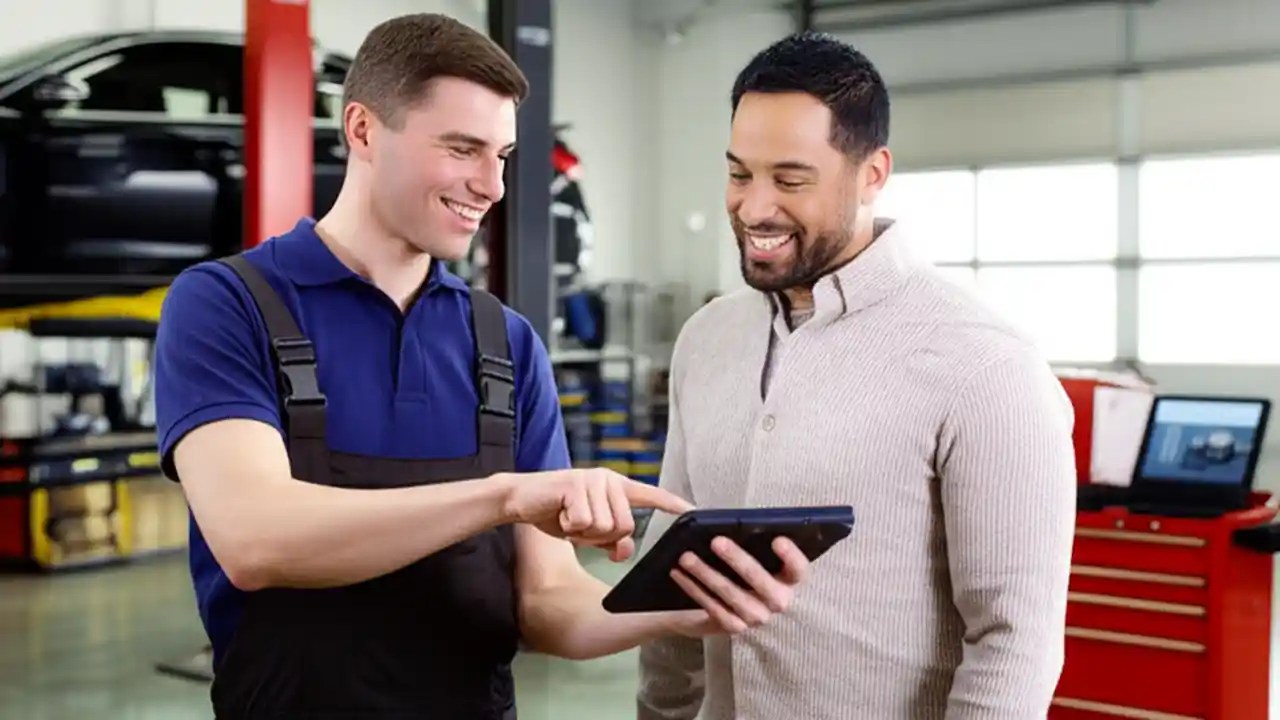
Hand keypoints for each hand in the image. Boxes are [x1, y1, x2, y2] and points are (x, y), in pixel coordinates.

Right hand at [498, 469, 692, 560]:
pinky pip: (584, 522)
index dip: (672, 504)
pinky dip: (570, 527)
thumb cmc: (558, 513)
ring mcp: (592, 480)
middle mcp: (608, 479)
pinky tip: (560, 514)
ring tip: (569, 517)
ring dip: (584, 533)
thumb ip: (610, 541)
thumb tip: (624, 553)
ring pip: (605, 526)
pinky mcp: (575, 485)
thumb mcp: (589, 533)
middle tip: (580, 526)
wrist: (521, 499)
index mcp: (615, 487)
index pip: (649, 495)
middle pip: (625, 525)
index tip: (693, 509)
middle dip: (602, 537)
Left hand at [662, 536, 809, 637]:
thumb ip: (750, 543)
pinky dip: (694, 589)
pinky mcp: (734, 627)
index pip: (798, 570)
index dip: (792, 557)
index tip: (778, 539)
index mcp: (787, 580)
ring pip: (732, 595)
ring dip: (707, 574)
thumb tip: (731, 523)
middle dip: (738, 560)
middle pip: (762, 582)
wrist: (719, 608)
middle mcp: (777, 602)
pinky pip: (713, 607)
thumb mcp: (749, 557)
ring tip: (687, 557)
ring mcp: (756, 617)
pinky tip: (680, 574)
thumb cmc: (739, 572)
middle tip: (716, 541)